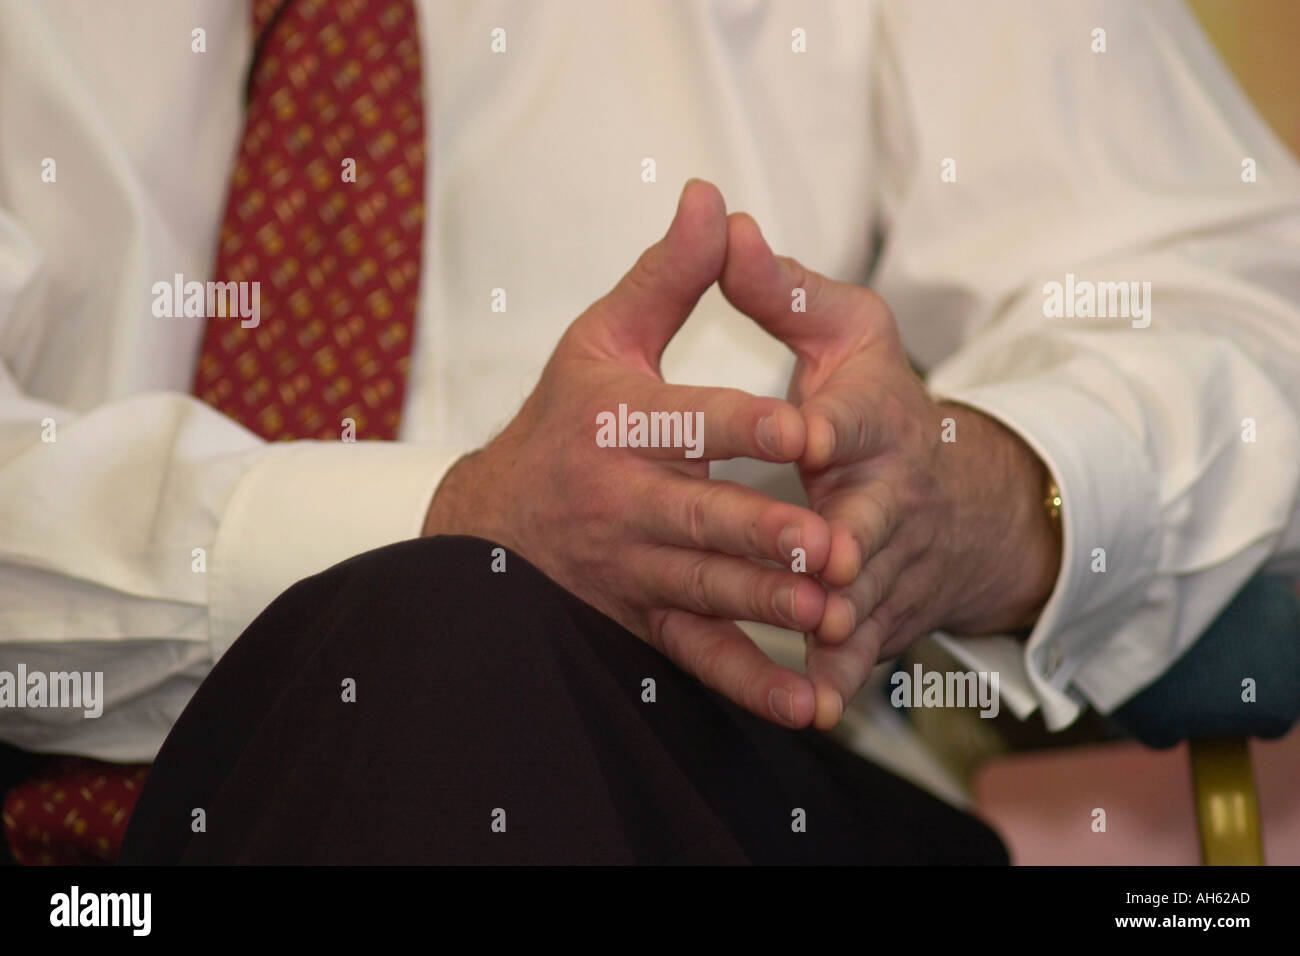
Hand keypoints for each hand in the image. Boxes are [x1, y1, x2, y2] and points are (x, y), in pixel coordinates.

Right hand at [424, 181, 831, 727]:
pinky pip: (698, 655)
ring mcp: (633, 570)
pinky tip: (806, 701)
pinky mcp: (643, 619)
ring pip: (705, 591)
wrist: (495, 522)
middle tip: (830, 543)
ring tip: (828, 614)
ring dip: (766, 606)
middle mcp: (623, 503)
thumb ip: (667, 276)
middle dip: (763, 535)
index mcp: (619, 425)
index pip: (690, 421)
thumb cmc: (561, 421)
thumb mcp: (602, 338)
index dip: (746, 426)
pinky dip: (750, 683)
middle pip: (700, 521)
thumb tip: (710, 196)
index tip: (805, 429)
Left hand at [719, 213, 1061, 728]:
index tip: (802, 430)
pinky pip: (860, 651)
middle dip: (853, 534)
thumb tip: (717, 219)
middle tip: (828, 556)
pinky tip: (812, 709)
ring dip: (849, 614)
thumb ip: (778, 290)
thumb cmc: (877, 402)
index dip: (830, 421)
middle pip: (871, 515)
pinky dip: (840, 682)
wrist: (953, 494)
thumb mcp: (843, 333)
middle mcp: (889, 491)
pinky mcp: (881, 612)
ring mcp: (890, 559)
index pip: (854, 414)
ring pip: (869, 589)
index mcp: (873, 416)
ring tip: (822, 635)